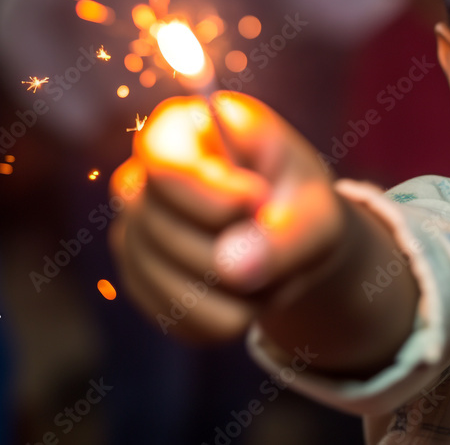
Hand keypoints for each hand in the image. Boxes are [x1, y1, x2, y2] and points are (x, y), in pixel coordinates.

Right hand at [109, 91, 345, 342]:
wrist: (293, 240)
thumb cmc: (303, 206)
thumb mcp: (317, 211)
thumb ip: (286, 234)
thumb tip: (232, 268)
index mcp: (182, 130)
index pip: (162, 162)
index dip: (208, 192)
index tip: (257, 200)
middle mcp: (140, 178)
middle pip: (163, 229)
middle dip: (235, 249)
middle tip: (280, 239)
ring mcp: (132, 232)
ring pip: (170, 283)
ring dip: (239, 291)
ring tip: (267, 266)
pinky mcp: (139, 281)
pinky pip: (179, 317)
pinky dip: (227, 314)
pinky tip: (246, 291)